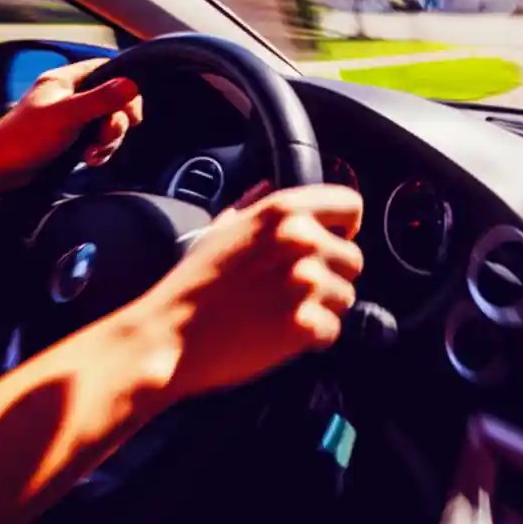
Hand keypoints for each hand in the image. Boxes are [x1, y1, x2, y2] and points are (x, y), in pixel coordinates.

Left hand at [0, 59, 142, 189]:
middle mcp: (69, 96)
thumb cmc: (24, 139)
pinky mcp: (70, 138)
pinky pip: (98, 140)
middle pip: (113, 101)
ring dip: (108, 140)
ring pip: (108, 123)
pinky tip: (90, 159)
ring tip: (94, 154)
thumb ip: (100, 99)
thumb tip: (132, 85)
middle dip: (116, 122)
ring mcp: (70, 118)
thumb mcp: (67, 116)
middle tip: (107, 136)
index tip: (130, 110)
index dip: (124, 86)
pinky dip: (100, 150)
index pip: (106, 69)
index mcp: (64, 80)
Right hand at [128, 182, 364, 398]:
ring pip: (346, 297)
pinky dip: (312, 338)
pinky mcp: (306, 324)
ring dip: (322, 308)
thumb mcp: (221, 230)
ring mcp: (306, 283)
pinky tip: (279, 335)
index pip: (351, 206)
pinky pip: (332, 330)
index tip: (331, 241)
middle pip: (353, 258)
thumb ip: (253, 205)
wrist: (169, 336)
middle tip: (292, 290)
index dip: (344, 227)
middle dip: (331, 276)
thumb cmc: (192, 285)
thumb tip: (267, 185)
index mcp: (283, 211)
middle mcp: (301, 240)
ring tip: (280, 312)